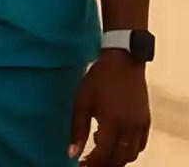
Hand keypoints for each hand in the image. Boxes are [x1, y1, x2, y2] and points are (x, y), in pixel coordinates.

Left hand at [70, 50, 150, 165]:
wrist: (123, 62)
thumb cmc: (98, 80)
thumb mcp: (81, 102)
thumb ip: (77, 129)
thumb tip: (72, 153)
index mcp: (112, 123)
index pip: (103, 154)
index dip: (91, 163)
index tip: (80, 165)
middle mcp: (130, 128)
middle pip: (119, 159)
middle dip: (103, 165)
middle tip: (89, 163)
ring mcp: (141, 126)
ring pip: (132, 154)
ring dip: (117, 160)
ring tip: (100, 156)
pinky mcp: (147, 121)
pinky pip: (140, 145)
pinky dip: (129, 151)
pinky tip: (116, 146)